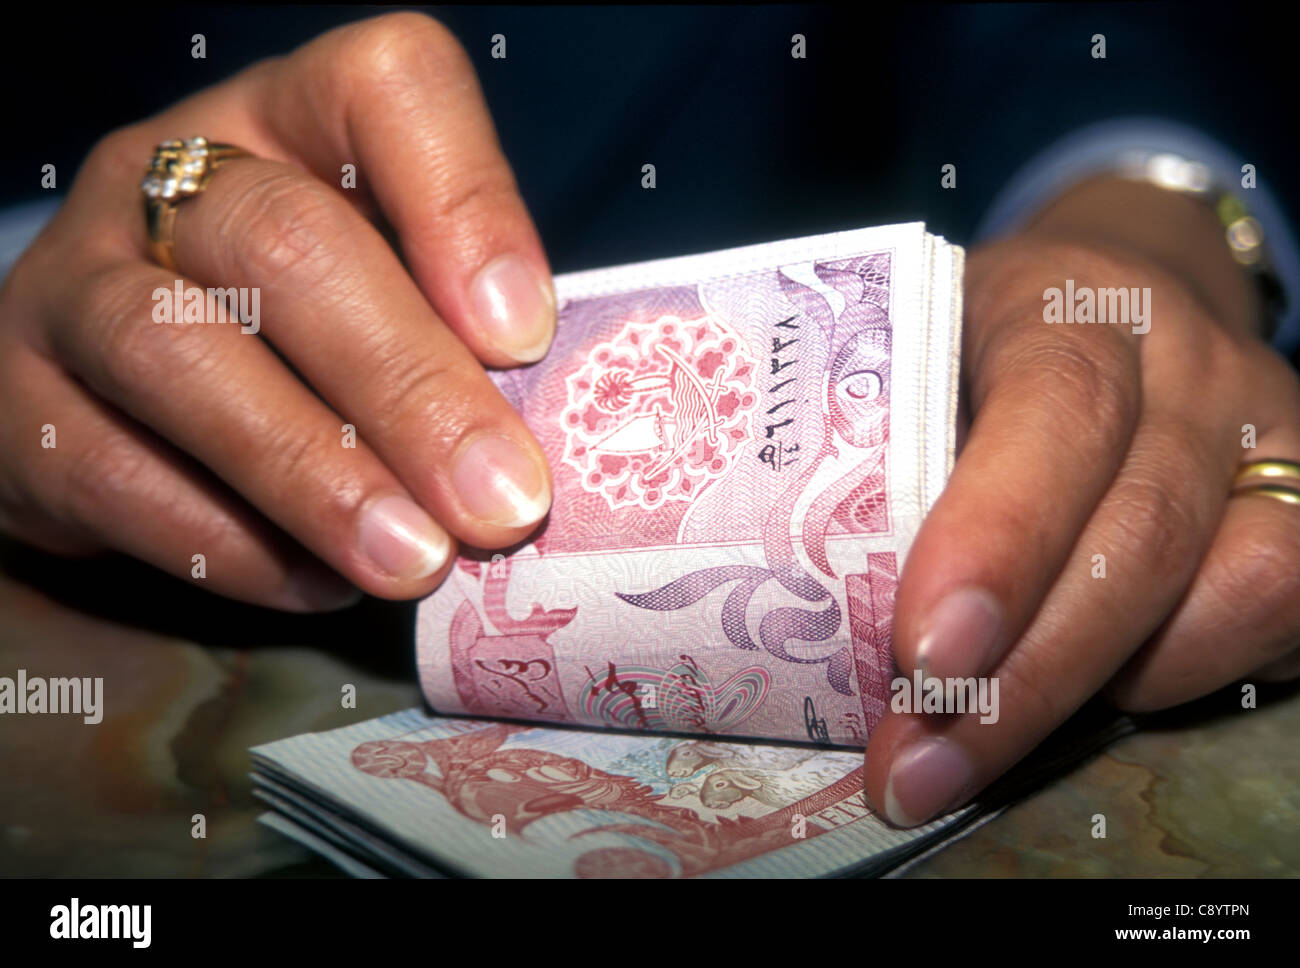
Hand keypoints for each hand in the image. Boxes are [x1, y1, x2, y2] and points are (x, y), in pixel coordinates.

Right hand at [0, 13, 555, 609]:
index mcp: (296, 120)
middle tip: (500, 502)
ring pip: (178, 355)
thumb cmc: (300, 335)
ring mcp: (76, 280)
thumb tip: (525, 452)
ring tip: (415, 560)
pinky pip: (110, 473)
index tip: (525, 337)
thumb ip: (455, 339)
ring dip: (315, 474)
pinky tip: (319, 584)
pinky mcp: (14, 403)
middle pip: (285, 243)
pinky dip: (231, 544)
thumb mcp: (387, 294)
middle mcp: (172, 175)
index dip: (465, 205)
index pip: (386, 87)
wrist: (113, 392)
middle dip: (408, 385)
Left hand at [864, 176, 1299, 825]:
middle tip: (919, 768)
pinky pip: (1278, 618)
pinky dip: (1179, 679)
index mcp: (1078, 308)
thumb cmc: (992, 337)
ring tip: (978, 738)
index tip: (924, 653)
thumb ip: (895, 452)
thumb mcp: (925, 353)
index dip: (997, 540)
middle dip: (1024, 677)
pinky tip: (1088, 694)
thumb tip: (827, 613)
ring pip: (1236, 589)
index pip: (1056, 409)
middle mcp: (1197, 371)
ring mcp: (1274, 441)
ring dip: (1093, 692)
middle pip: (1139, 533)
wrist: (1129, 289)